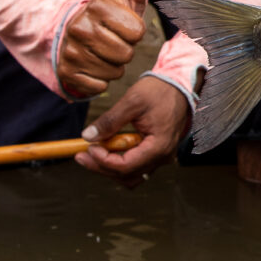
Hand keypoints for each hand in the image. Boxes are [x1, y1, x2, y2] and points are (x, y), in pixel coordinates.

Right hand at [57, 0, 164, 98]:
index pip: (137, 32)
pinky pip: (98, 86)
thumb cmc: (111, 15)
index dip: (135, 32)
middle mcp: (79, 27)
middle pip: (125, 54)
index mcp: (98, 6)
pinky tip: (94, 66)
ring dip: (114, 66)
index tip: (124, 26)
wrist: (76, 32)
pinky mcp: (66, 71)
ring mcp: (70, 50)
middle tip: (114, 41)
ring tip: (104, 52)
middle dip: (126, 51)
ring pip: (113, 72)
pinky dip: (101, 81)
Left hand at [75, 74, 190, 184]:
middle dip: (101, 167)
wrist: (179, 85)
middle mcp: (162, 157)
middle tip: (81, 155)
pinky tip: (108, 149)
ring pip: (131, 175)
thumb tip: (87, 136)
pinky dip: (120, 161)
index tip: (88, 148)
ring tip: (93, 152)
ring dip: (110, 167)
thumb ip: (109, 121)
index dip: (102, 160)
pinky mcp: (157, 152)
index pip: (125, 166)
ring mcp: (161, 156)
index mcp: (159, 146)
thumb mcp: (132, 102)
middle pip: (126, 175)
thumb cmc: (159, 90)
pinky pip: (136, 165)